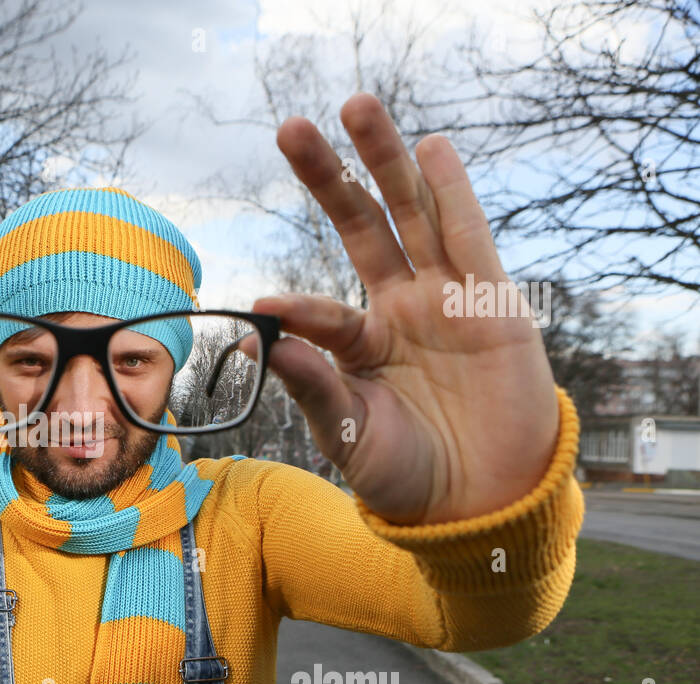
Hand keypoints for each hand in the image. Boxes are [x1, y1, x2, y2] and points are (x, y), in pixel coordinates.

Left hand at [254, 93, 559, 524]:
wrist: (480, 506)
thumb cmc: (407, 476)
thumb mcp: (349, 433)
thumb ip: (313, 387)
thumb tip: (260, 341)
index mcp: (359, 345)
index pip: (320, 313)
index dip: (296, 307)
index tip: (262, 305)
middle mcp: (399, 309)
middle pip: (360, 227)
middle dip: (329, 177)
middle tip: (290, 128)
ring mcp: (445, 300)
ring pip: (413, 215)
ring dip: (387, 160)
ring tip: (356, 106)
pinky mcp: (492, 303)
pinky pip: (470, 238)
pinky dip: (452, 194)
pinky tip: (430, 149)